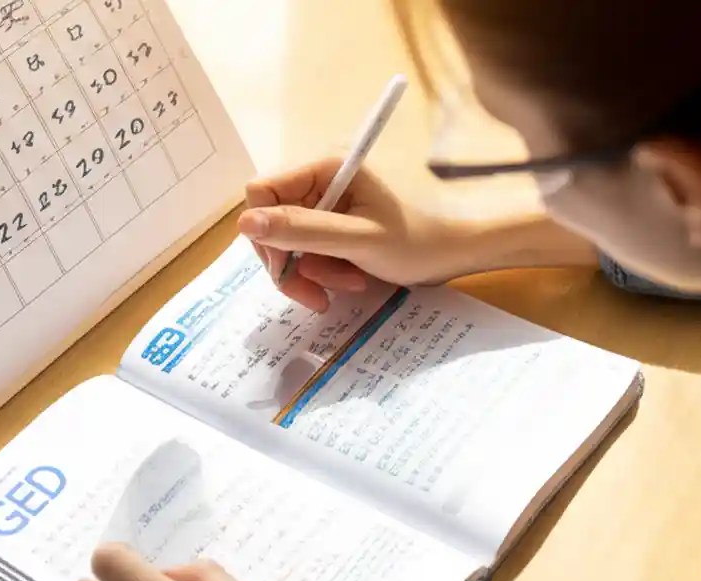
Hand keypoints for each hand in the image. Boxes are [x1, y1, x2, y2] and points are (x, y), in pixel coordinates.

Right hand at [239, 158, 466, 311]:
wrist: (456, 254)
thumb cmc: (417, 241)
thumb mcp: (357, 239)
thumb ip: (302, 230)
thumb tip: (245, 223)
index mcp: (324, 168)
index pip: (260, 192)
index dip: (265, 234)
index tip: (286, 268)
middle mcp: (319, 181)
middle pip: (270, 223)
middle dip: (291, 262)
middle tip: (317, 292)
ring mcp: (325, 205)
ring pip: (288, 244)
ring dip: (312, 273)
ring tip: (348, 283)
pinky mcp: (333, 227)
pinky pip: (308, 253)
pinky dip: (323, 273)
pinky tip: (351, 280)